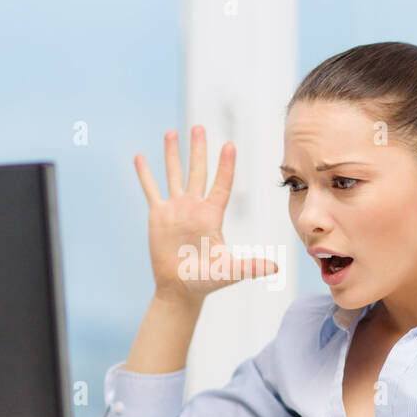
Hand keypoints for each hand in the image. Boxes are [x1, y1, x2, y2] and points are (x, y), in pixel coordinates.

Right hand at [133, 125, 278, 302]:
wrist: (180, 288)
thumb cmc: (207, 280)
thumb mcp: (229, 271)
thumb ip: (250, 267)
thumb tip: (275, 269)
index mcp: (212, 216)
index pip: (221, 185)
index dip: (225, 166)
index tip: (229, 145)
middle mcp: (194, 207)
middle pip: (197, 172)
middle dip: (198, 150)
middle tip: (199, 128)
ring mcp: (175, 209)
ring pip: (174, 174)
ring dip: (172, 154)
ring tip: (172, 132)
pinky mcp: (157, 215)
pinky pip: (150, 190)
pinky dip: (145, 174)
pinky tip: (140, 157)